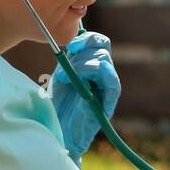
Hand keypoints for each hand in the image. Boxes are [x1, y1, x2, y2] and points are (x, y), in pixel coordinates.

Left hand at [51, 30, 120, 164]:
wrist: (57, 132)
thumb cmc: (55, 107)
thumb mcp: (60, 77)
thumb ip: (69, 60)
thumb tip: (69, 37)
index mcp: (89, 66)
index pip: (97, 42)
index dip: (86, 38)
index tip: (70, 44)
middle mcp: (100, 75)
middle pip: (103, 47)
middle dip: (85, 47)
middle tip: (69, 55)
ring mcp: (105, 89)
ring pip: (104, 62)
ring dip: (84, 65)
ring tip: (66, 77)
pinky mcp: (108, 104)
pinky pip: (113, 85)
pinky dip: (103, 77)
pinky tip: (87, 78)